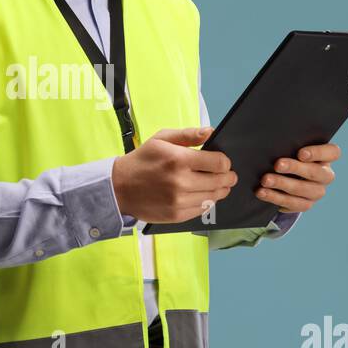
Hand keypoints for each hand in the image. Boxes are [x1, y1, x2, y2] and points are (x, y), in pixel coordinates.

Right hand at [112, 126, 238, 223]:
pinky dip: (207, 202)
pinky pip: (202, 209)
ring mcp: (179, 201)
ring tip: (218, 185)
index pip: (219, 163)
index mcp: (178, 160)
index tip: (224, 162)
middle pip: (220, 182)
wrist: (119, 188)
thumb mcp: (161, 139)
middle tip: (228, 175)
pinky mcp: (177, 215)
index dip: (225, 162)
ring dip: (220, 190)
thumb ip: (188, 134)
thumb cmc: (141, 161)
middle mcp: (181, 182)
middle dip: (228, 177)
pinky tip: (203, 195)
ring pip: (214, 197)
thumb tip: (211, 132)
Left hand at [255, 142, 340, 211]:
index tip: (301, 153)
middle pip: (316, 172)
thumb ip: (289, 142)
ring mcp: (317, 191)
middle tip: (277, 165)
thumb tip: (271, 137)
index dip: (318, 153)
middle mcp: (325, 175)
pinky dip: (275, 197)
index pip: (332, 152)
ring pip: (304, 190)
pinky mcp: (305, 204)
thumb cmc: (288, 154)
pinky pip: (293, 203)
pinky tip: (262, 192)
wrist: (283, 176)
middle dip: (295, 168)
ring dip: (283, 184)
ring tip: (265, 180)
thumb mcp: (291, 147)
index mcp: (326, 157)